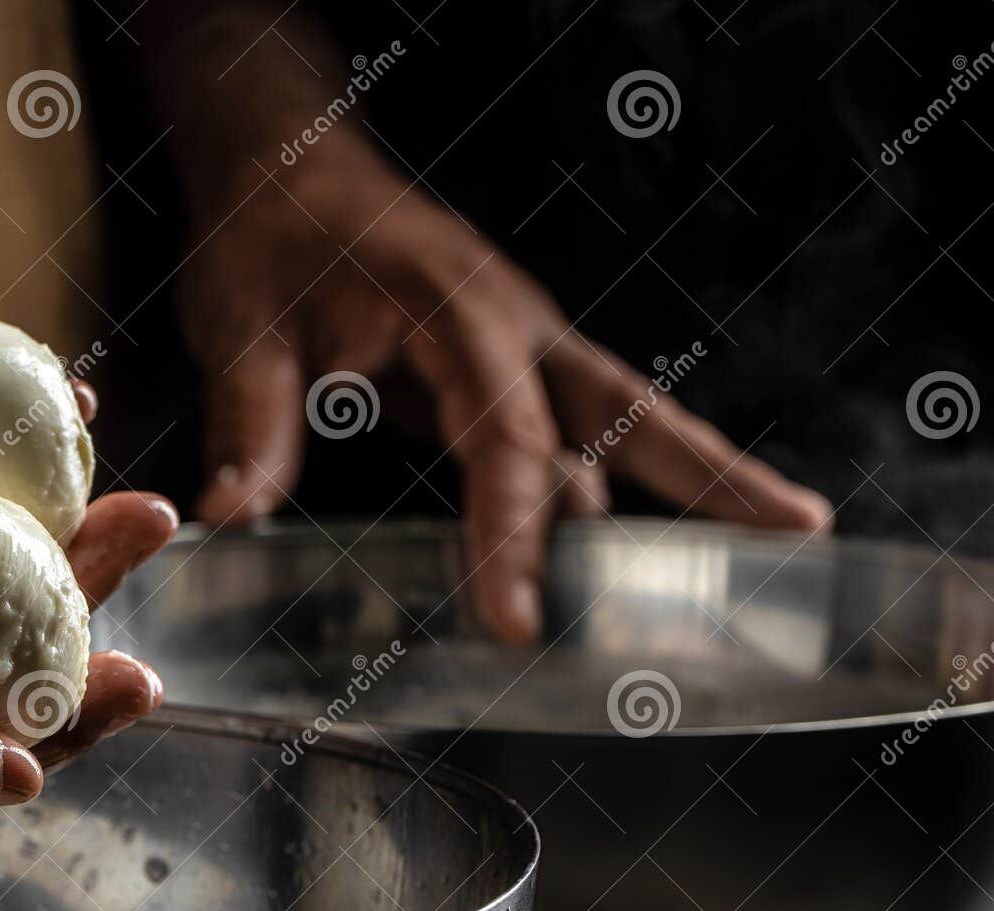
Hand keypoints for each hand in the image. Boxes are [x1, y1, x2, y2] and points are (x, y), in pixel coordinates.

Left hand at [180, 138, 830, 642]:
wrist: (287, 167)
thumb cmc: (270, 237)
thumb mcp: (242, 327)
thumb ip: (252, 424)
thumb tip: (234, 520)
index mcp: (454, 310)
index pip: (505, 439)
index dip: (515, 534)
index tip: (517, 621)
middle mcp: (512, 324)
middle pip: (631, 409)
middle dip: (715, 476)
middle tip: (799, 537)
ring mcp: (522, 341)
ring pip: (624, 420)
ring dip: (694, 483)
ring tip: (770, 556)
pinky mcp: (511, 364)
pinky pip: (583, 430)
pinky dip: (624, 481)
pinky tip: (647, 540)